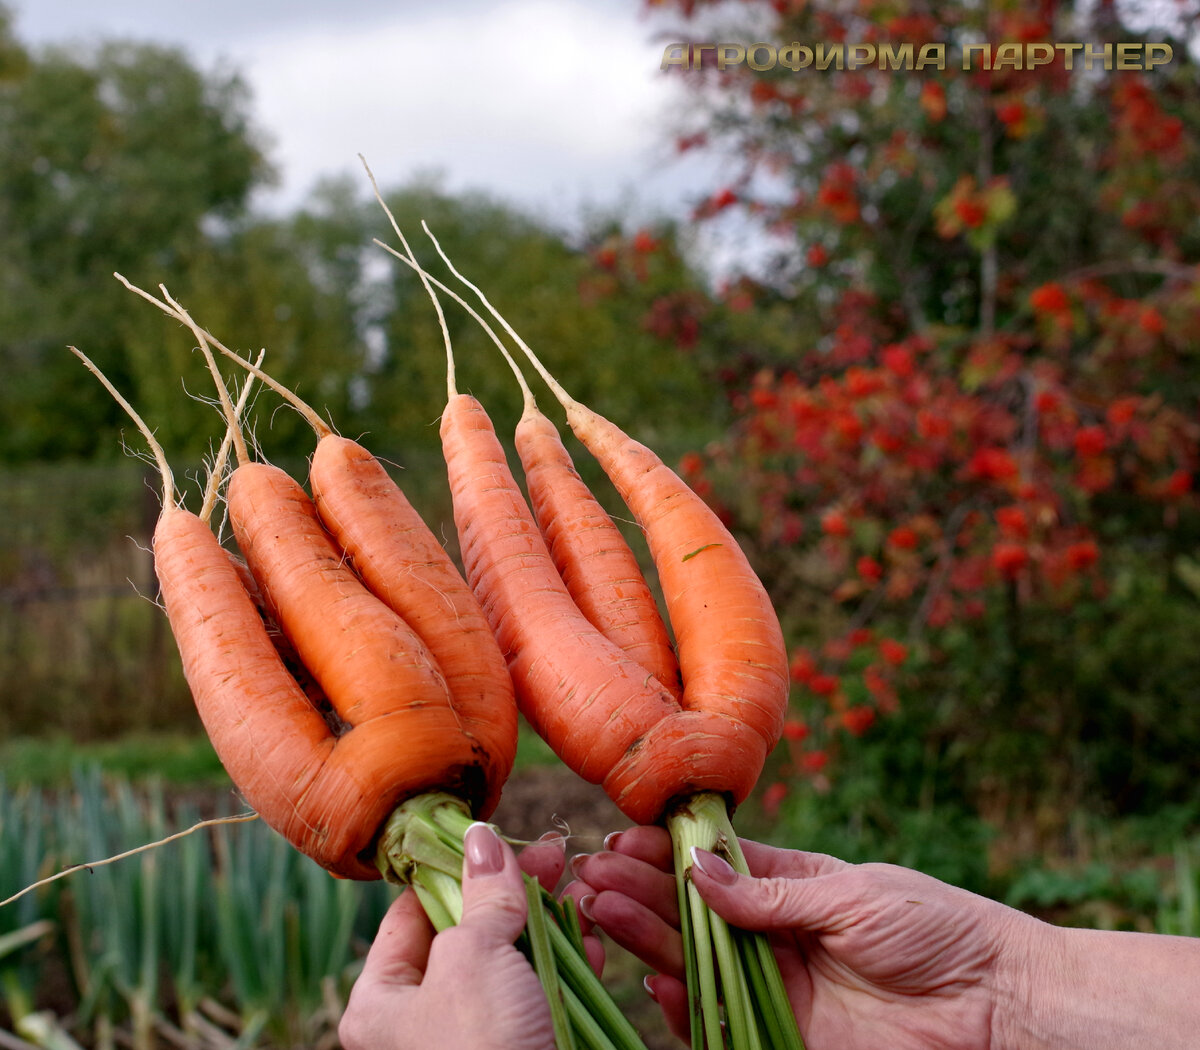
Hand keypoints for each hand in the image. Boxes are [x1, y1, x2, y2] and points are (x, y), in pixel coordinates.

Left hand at [340, 824, 565, 1049]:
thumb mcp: (474, 956)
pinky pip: (540, 992)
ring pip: (510, 960)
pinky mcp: (520, 1045)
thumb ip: (482, 893)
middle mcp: (421, 1020)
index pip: (411, 912)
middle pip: (468, 931)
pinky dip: (566, 961)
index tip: (494, 838)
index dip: (454, 870)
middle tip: (551, 857)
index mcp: (381, 1001)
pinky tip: (590, 936)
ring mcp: (473, 1035)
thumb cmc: (482, 1046)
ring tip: (578, 890)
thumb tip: (481, 837)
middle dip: (513, 892)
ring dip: (548, 921)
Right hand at [566, 826, 1037, 1049]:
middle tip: (592, 874)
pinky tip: (651, 980)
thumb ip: (771, 892)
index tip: (621, 839)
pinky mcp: (789, 1038)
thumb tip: (697, 869)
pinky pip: (724, 1022)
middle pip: (694, 913)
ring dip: (647, 938)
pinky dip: (686, 1006)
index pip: (717, 867)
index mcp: (795, 885)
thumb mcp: (850, 894)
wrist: (998, 1005)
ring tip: (600, 907)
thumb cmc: (935, 928)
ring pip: (698, 962)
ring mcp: (779, 986)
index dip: (668, 854)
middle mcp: (777, 934)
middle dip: (642, 892)